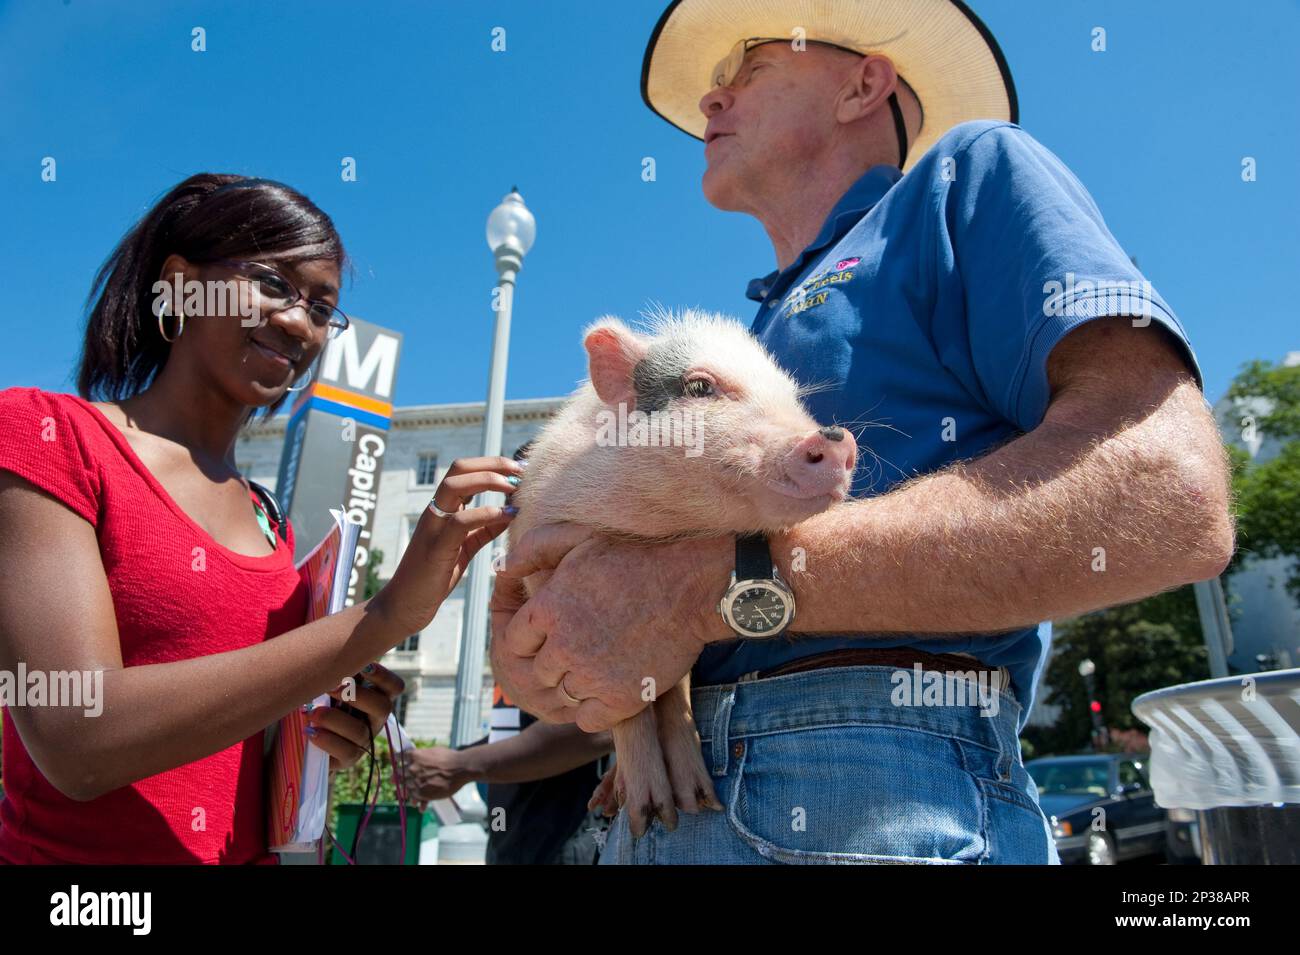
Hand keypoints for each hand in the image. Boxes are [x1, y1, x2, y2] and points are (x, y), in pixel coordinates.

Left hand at [306, 662, 404, 771]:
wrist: (308, 738)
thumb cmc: (322, 702)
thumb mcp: (333, 686)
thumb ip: (339, 674)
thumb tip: (332, 657)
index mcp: (377, 696)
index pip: (394, 687)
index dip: (383, 676)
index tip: (364, 667)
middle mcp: (376, 719)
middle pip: (383, 708)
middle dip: (358, 696)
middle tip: (332, 688)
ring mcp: (365, 740)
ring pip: (359, 731)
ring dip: (333, 718)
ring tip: (311, 712)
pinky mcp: (350, 758)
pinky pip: (345, 751)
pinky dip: (326, 739)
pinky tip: (310, 731)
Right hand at [372, 456, 521, 636]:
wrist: (405, 605)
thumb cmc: (434, 576)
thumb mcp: (465, 547)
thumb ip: (484, 529)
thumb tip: (510, 513)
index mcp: (442, 508)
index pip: (464, 470)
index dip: (492, 464)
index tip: (519, 468)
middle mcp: (435, 511)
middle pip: (459, 468)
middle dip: (493, 464)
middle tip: (521, 471)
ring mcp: (433, 526)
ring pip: (455, 486)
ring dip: (489, 481)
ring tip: (515, 489)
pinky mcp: (436, 547)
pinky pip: (460, 522)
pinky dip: (487, 514)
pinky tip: (507, 517)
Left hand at [401, 746, 474, 809]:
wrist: (460, 768)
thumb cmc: (449, 758)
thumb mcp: (433, 751)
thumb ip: (421, 756)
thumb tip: (416, 757)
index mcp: (414, 756)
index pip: (398, 758)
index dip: (396, 762)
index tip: (396, 765)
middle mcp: (412, 769)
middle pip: (398, 774)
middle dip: (398, 777)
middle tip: (395, 780)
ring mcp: (416, 781)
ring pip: (405, 788)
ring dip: (407, 791)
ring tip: (409, 796)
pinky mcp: (422, 793)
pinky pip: (415, 798)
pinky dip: (417, 802)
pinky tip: (419, 806)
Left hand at [490, 524, 732, 732]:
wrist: (693, 582)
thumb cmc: (635, 555)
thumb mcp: (576, 538)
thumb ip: (532, 550)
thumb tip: (501, 568)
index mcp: (547, 610)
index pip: (513, 641)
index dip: (532, 637)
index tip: (556, 629)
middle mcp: (564, 647)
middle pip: (537, 672)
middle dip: (552, 661)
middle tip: (581, 647)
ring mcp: (592, 677)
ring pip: (561, 696)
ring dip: (574, 684)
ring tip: (596, 664)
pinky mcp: (621, 699)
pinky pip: (587, 719)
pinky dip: (593, 708)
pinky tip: (608, 686)